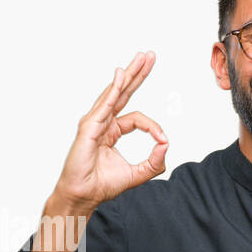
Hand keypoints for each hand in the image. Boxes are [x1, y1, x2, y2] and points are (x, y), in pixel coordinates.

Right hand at [53, 51, 168, 212]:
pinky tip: (121, 75)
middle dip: (137, 74)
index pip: (137, 118)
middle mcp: (103, 122)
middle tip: (149, 56)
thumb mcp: (138, 174)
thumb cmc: (102, 185)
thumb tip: (167, 144)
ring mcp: (94, 122)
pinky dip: (114, 89)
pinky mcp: (89, 127)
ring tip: (142, 58)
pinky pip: (105, 105)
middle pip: (123, 92)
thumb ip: (155, 161)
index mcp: (112, 130)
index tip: (163, 140)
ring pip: (115, 92)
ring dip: (130, 74)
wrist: (84, 195)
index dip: (153, 127)